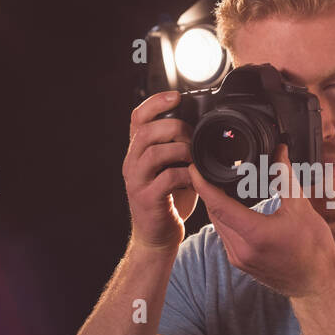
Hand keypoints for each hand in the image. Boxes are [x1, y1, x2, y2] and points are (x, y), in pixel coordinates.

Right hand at [123, 90, 197, 253]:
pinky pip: (167, 177)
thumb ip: (179, 147)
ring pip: (155, 151)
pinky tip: (194, 179)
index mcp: (137, 152)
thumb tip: (202, 127)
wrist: (157, 237)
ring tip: (194, 158)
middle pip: (147, 130)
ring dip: (181, 150)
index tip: (176, 97)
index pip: (137, 117)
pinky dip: (186, 175)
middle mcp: (131, 163)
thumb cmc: (169, 201)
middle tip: (193, 137)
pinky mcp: (146, 198)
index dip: (155, 102)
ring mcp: (136, 181)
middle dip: (175, 128)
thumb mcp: (171, 168)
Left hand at [188, 143, 334, 297]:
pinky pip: (224, 235)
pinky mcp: (240, 263)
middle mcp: (241, 250)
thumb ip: (285, 177)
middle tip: (206, 169)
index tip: (194, 168)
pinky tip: (230, 206)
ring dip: (215, 205)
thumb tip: (280, 151)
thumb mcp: (301, 207)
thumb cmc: (314, 249)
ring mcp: (238, 259)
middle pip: (214, 213)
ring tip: (216, 183)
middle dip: (207, 190)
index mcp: (255, 235)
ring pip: (217, 225)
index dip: (203, 184)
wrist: (317, 283)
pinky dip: (224, 218)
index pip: (218, 205)